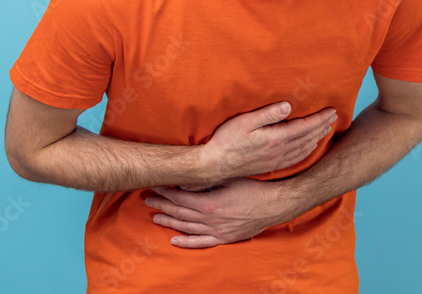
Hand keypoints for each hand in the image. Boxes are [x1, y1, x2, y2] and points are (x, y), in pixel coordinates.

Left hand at [144, 177, 294, 247]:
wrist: (274, 205)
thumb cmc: (253, 188)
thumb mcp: (228, 178)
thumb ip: (205, 182)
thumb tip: (184, 182)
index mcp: (210, 204)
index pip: (180, 197)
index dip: (166, 191)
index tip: (155, 185)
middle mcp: (211, 220)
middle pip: (180, 212)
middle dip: (162, 205)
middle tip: (147, 199)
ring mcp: (217, 232)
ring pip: (186, 228)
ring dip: (169, 222)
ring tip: (155, 216)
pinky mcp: (224, 238)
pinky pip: (201, 243)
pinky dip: (186, 242)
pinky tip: (173, 240)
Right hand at [198, 102, 336, 182]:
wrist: (216, 165)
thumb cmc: (226, 140)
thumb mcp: (244, 122)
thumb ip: (267, 114)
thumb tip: (288, 106)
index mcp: (275, 138)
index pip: (304, 126)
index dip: (320, 118)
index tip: (332, 111)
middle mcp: (279, 151)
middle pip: (308, 137)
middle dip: (323, 126)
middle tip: (334, 117)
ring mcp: (276, 160)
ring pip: (304, 148)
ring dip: (317, 138)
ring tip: (326, 129)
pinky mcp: (271, 166)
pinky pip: (296, 158)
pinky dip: (307, 151)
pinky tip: (309, 147)